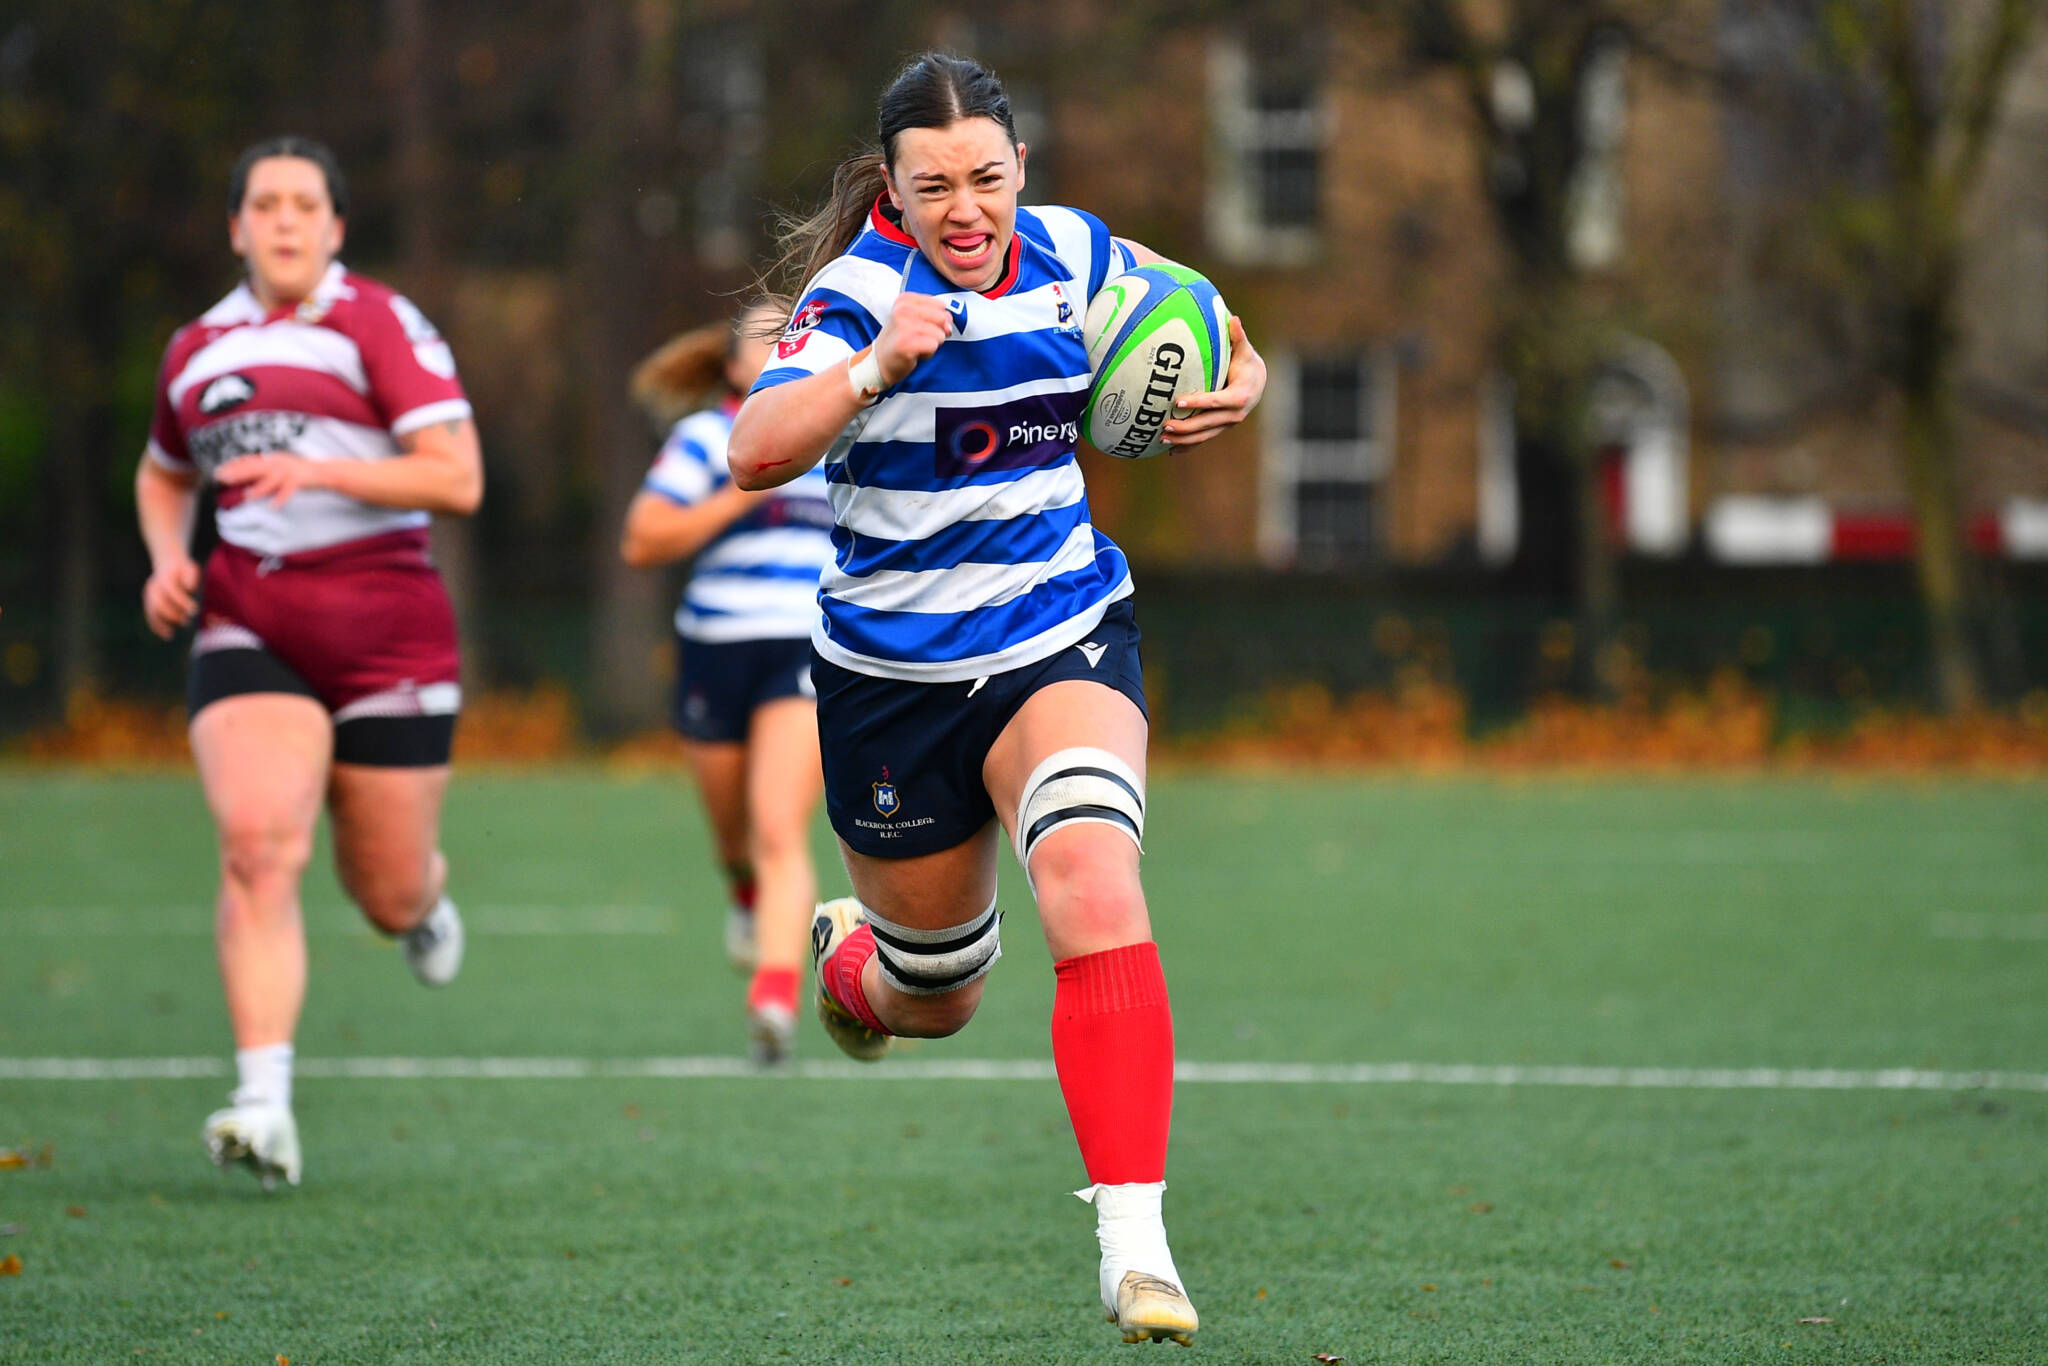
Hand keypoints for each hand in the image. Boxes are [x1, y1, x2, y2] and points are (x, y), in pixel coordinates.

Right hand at [142, 556, 201, 639]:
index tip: (194, 610)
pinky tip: (165, 635)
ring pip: (151, 611)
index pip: (171, 590)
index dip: (182, 601)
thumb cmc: (183, 570)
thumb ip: (190, 577)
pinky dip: (156, 626)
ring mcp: (149, 595)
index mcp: (164, 578)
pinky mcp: (149, 602)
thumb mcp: (189, 569)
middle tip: (185, 621)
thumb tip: (190, 588)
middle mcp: (154, 587)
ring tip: (170, 634)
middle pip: (158, 603)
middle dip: (171, 614)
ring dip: (160, 623)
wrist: (169, 566)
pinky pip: (150, 615)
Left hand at [215, 453, 327, 506]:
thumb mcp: (281, 464)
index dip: (233, 465)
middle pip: (255, 468)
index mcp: (272, 459)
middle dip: (238, 473)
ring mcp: (288, 471)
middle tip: (223, 479)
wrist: (323, 472)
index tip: (218, 470)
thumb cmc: (300, 471)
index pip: (249, 461)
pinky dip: (280, 498)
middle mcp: (278, 463)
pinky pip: (288, 491)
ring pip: (270, 479)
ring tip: (247, 495)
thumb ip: (265, 466)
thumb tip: (246, 471)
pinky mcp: (299, 481)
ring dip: (258, 488)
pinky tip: (273, 506)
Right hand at [871, 293, 955, 385]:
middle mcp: (902, 309)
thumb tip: (949, 326)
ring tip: (915, 345)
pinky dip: (928, 354)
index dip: (937, 319)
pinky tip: (914, 354)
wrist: (880, 361)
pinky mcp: (905, 344)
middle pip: (943, 318)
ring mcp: (903, 326)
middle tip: (918, 338)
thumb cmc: (901, 338)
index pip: (941, 305)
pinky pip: (933, 346)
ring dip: (932, 344)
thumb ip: (937, 316)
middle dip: (937, 332)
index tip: (919, 326)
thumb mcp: (915, 318)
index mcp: (905, 299)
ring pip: (940, 334)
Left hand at [1164, 316, 1266, 448]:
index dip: (1198, 403)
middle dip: (1186, 427)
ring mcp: (1227, 424)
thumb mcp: (1244, 350)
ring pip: (1204, 435)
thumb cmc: (1246, 362)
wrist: (1258, 382)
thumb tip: (1233, 318)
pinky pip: (1203, 439)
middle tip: (1164, 425)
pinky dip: (1188, 446)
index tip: (1178, 402)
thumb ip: (1237, 337)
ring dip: (1183, 439)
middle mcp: (1235, 414)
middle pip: (1208, 424)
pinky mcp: (1221, 428)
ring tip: (1162, 438)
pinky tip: (1170, 450)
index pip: (1216, 401)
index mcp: (1240, 396)